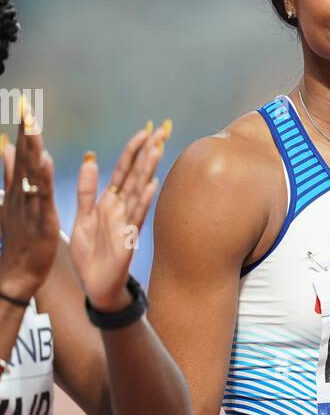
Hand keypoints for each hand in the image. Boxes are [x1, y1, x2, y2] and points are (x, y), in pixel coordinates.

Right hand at [0, 95, 59, 297]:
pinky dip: (43, 178)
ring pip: (31, 173)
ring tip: (33, 127)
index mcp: (18, 187)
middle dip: (25, 133)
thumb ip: (9, 174)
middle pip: (23, 158)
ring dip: (32, 150)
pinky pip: (42, 195)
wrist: (17, 271)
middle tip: (26, 108)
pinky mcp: (41, 219)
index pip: (20, 154)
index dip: (23, 131)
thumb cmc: (17, 236)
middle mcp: (21, 193)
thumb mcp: (11, 201)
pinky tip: (45, 161)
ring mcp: (30, 205)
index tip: (24, 107)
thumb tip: (5, 148)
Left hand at [69, 120, 170, 310]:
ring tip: (156, 149)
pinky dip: (142, 202)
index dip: (132, 150)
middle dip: (147, 152)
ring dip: (147, 170)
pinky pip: (135, 217)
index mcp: (110, 202)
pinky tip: (150, 186)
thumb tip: (90, 159)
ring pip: (137, 191)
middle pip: (135, 175)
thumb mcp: (82, 216)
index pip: (123, 170)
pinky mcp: (127, 240)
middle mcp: (121, 209)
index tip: (144, 131)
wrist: (95, 284)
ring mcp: (127, 223)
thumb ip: (86, 190)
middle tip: (161, 129)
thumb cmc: (91, 253)